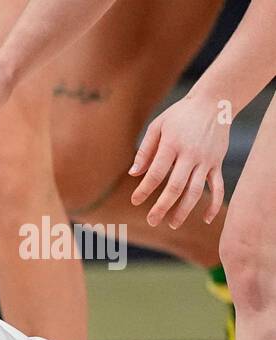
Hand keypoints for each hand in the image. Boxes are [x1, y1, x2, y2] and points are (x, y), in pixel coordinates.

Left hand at [129, 93, 229, 227]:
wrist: (215, 102)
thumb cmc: (180, 115)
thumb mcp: (158, 126)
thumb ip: (145, 150)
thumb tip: (133, 174)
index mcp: (172, 145)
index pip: (157, 173)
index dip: (145, 190)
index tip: (135, 201)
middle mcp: (191, 155)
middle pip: (176, 187)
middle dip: (162, 207)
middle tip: (151, 221)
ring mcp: (206, 160)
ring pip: (196, 191)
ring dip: (184, 210)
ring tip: (172, 224)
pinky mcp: (217, 163)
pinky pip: (218, 187)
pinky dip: (214, 204)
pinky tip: (205, 219)